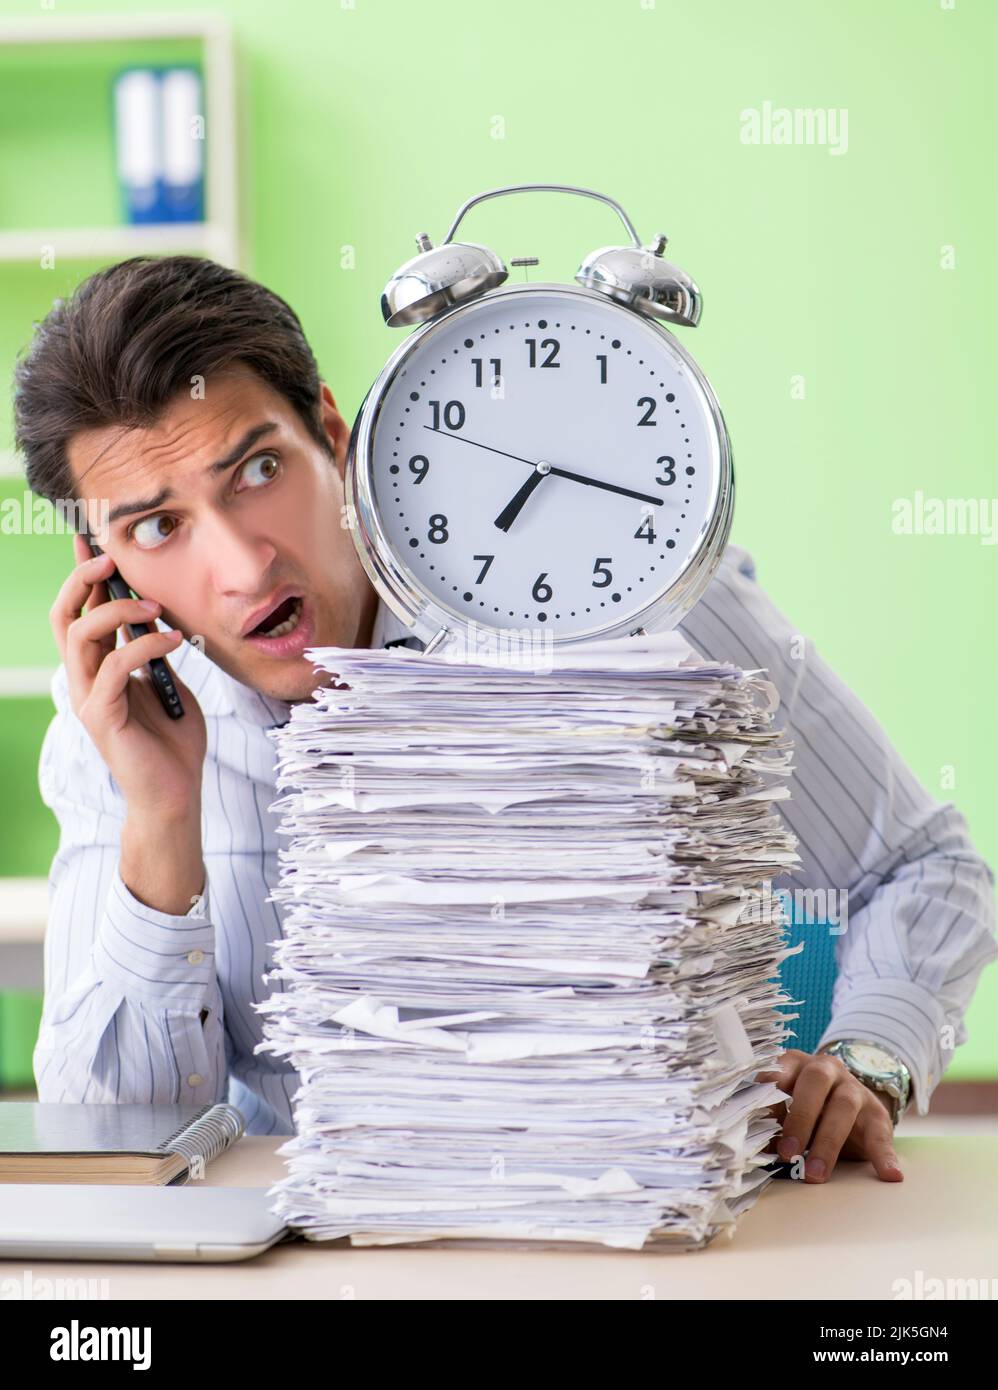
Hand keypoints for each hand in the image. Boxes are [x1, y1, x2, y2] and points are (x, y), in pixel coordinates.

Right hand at [51, 536, 206, 823]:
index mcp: (98, 668)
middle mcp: (85, 679)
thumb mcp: (168, 683)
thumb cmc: (173, 741)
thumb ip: (155, 653)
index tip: (92, 540)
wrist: (176, 792)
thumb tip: (159, 616)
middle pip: (64, 616)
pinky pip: (113, 668)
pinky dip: (143, 645)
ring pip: (80, 636)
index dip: (81, 575)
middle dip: (82, 580)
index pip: (78, 612)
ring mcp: (89, 698)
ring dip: (115, 609)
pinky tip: (172, 640)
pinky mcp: (102, 717)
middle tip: (111, 558)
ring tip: (154, 605)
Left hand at [756, 1047, 903, 1182]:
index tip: (758, 1119)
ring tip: (814, 1174)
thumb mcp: (784, 1109)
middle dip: (799, 1118)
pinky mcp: (876, 1112)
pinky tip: (889, 1174)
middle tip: (786, 1153)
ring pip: (843, 1105)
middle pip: (814, 1083)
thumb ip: (770, 1119)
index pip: (779, 1070)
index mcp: (795, 1064)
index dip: (768, 1093)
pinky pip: (880, 1132)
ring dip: (827, 1142)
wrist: (848, 1106)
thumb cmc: (805, 1109)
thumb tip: (749, 1144)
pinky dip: (883, 1155)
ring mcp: (853, 1087)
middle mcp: (825, 1069)